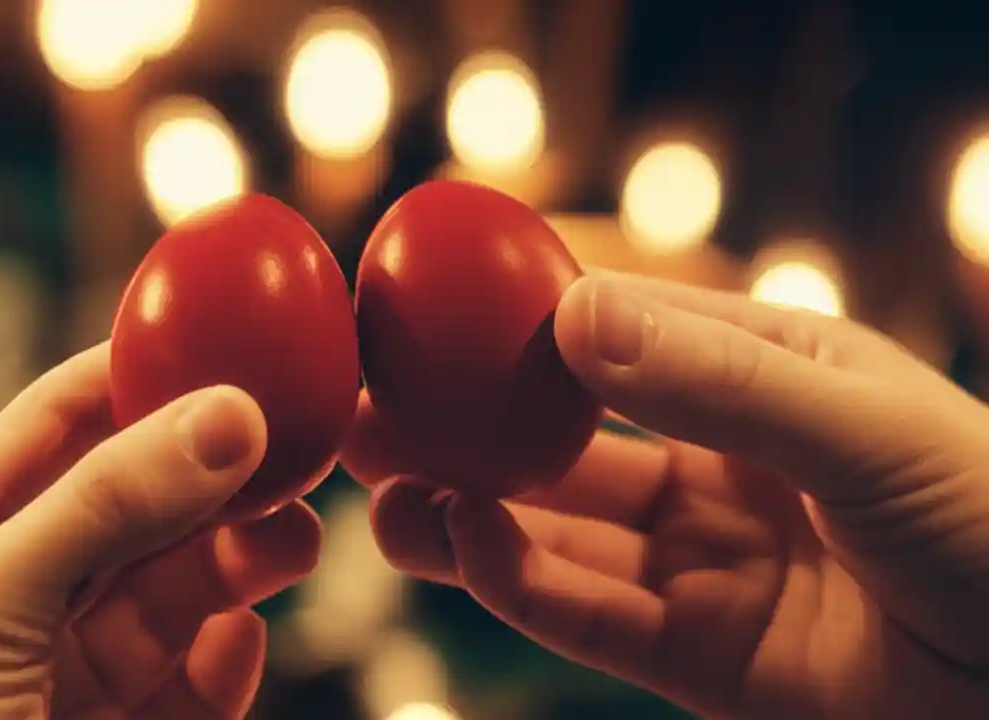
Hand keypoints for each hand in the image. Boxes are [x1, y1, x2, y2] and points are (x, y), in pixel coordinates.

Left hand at [0, 344, 319, 719]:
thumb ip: (105, 506)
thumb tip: (223, 413)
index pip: (49, 431)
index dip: (130, 378)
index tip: (219, 340)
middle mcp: (12, 608)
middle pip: (133, 510)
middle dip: (209, 473)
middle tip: (293, 439)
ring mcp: (70, 683)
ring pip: (176, 596)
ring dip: (239, 558)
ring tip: (298, 533)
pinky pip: (194, 689)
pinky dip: (228, 661)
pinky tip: (245, 638)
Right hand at [345, 274, 988, 718]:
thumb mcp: (867, 430)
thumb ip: (718, 381)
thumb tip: (571, 316)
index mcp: (765, 376)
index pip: (620, 331)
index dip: (520, 323)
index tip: (428, 316)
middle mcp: (722, 463)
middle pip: (566, 436)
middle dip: (466, 426)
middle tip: (369, 412)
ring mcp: (707, 561)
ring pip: (559, 530)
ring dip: (466, 509)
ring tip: (385, 492)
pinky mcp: (701, 656)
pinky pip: (590, 615)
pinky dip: (518, 583)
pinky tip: (464, 542)